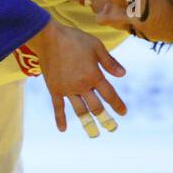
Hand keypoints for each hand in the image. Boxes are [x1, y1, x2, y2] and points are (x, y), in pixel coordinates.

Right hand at [24, 18, 126, 136]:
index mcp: (94, 75)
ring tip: (94, 134)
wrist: (48, 38)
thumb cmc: (74, 39)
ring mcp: (67, 90)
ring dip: (88, 123)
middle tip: (112, 128)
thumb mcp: (96, 46)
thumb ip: (109, 62)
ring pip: (80, 110)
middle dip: (106, 118)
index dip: (118, 105)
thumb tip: (123, 74)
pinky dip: (60, 119)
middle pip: (96, 106)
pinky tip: (63, 129)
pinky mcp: (54, 89)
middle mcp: (82, 86)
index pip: (110, 95)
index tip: (123, 113)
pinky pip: (58, 107)